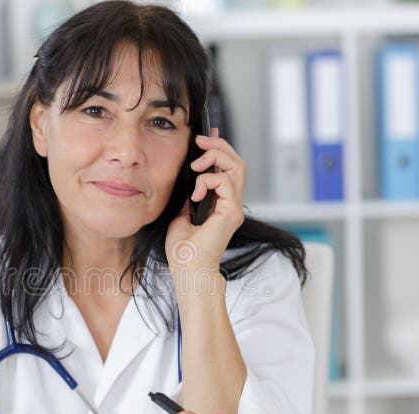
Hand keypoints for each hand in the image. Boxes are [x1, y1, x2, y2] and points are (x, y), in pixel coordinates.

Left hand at [165, 128, 246, 271]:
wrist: (187, 270)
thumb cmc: (183, 252)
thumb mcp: (181, 215)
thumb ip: (189, 198)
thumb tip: (188, 181)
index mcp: (222, 204)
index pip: (228, 169)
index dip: (219, 149)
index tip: (205, 138)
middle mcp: (232, 204)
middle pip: (237, 163)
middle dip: (219, 147)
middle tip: (200, 142)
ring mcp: (234, 208)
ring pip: (237, 167)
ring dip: (216, 157)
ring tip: (197, 162)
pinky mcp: (231, 212)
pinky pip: (226, 182)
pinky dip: (208, 180)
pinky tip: (196, 193)